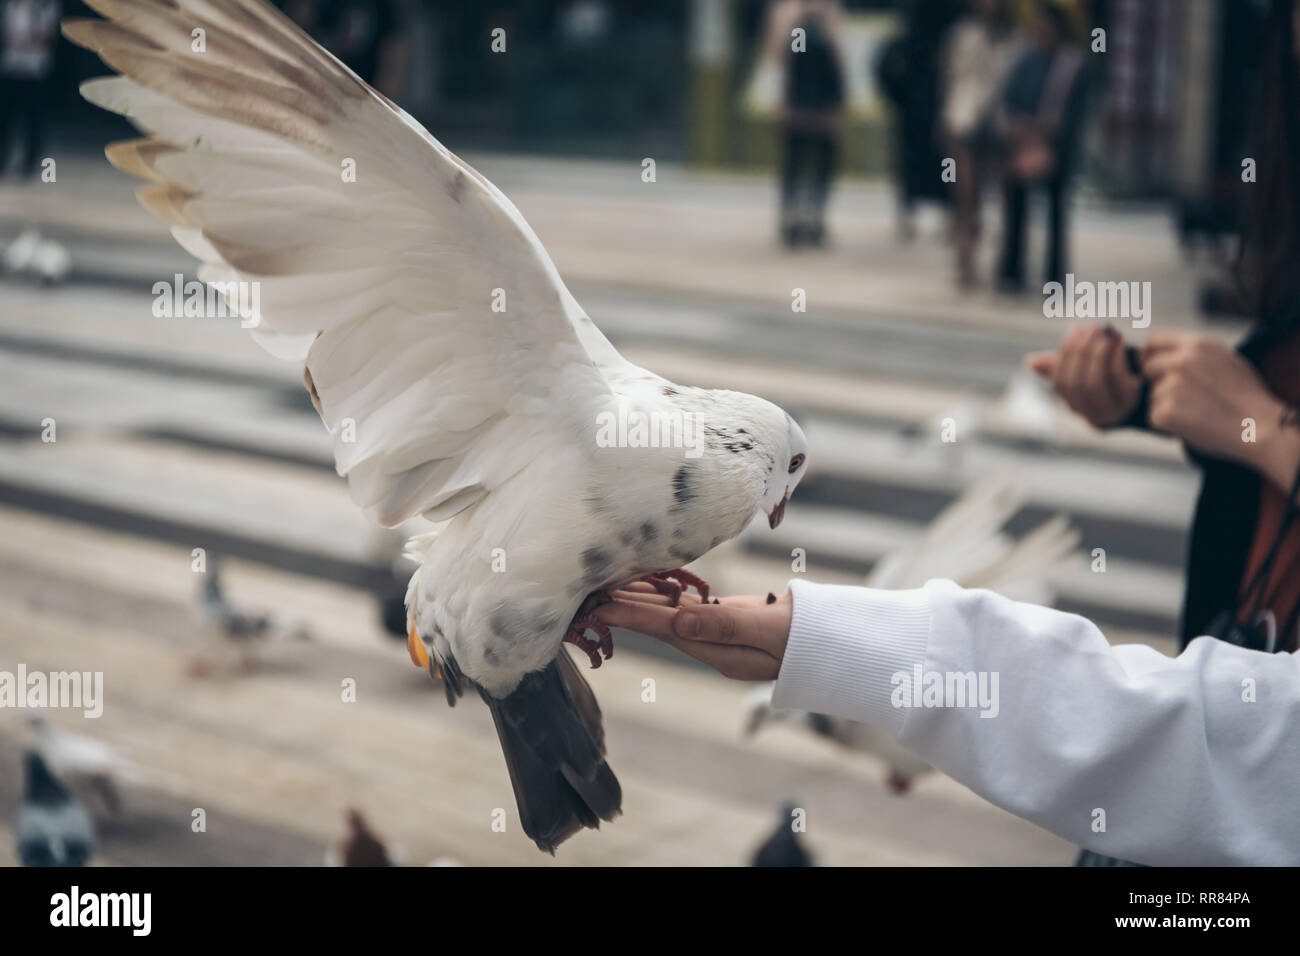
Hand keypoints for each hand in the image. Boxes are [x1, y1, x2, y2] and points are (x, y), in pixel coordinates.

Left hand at [594, 584, 791, 680]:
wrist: (836, 639)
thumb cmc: (809, 636)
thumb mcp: (770, 631)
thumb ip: (725, 626)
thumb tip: (677, 624)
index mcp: (720, 652)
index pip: (666, 631)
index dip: (632, 618)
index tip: (599, 607)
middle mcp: (713, 645)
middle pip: (660, 625)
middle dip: (626, 608)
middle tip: (589, 592)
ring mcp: (719, 634)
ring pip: (671, 616)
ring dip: (641, 600)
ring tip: (608, 584)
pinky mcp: (727, 620)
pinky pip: (688, 608)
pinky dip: (666, 595)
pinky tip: (648, 584)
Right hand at [1028, 324, 1142, 428]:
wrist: (1151, 394)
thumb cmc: (1113, 379)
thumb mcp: (1086, 372)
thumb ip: (1059, 367)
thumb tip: (1029, 361)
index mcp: (1075, 405)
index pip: (1061, 382)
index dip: (1065, 355)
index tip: (1075, 329)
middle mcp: (1090, 414)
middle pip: (1076, 383)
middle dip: (1081, 352)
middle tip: (1091, 327)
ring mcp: (1111, 411)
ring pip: (1095, 382)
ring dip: (1097, 353)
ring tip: (1104, 331)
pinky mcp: (1132, 403)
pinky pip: (1119, 379)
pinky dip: (1117, 357)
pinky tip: (1119, 340)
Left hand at [1141, 332, 1297, 486]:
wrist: (1261, 426)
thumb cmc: (1248, 397)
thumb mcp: (1227, 359)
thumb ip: (1196, 353)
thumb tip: (1170, 354)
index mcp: (1196, 346)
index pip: (1154, 341)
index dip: (1148, 355)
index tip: (1149, 365)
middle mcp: (1180, 362)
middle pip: (1148, 369)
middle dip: (1158, 382)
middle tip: (1185, 397)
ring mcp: (1170, 387)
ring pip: (1152, 395)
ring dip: (1166, 405)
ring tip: (1198, 412)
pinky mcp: (1165, 411)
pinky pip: (1154, 417)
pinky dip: (1168, 424)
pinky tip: (1192, 424)